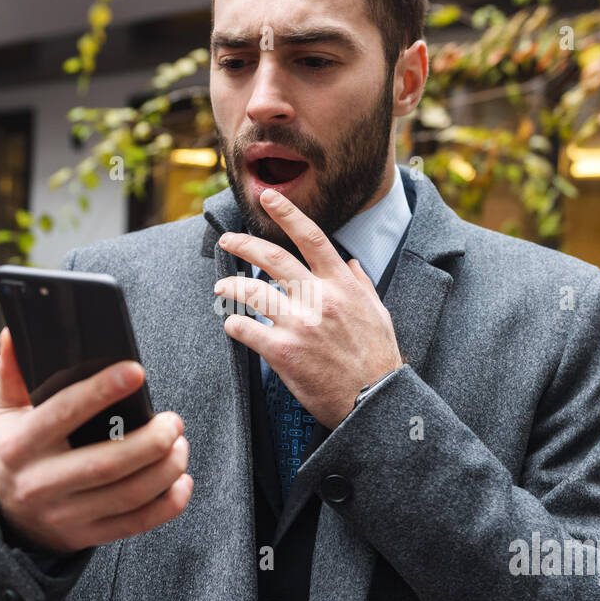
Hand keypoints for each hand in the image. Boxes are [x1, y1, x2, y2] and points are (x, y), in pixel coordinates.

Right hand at [0, 327, 192, 552]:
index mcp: (19, 446)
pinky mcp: (88, 536)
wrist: (11, 519)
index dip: (100, 392)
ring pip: (127, 495)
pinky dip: (167, 504)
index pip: (62, 414)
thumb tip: (14, 331)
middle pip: (105, 464)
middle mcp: (40, 484)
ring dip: (165, 469)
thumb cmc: (19, 451)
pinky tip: (182, 481)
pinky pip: (135, 524)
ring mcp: (66, 515)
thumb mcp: (6, 414)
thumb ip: (11, 373)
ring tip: (180, 443)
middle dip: (149, 441)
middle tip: (174, 420)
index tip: (136, 371)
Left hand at [214, 187, 403, 429]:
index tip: (268, 199)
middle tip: (227, 240)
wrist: (374, 401)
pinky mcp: (283, 352)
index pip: (311, 237)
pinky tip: (232, 326)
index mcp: (341, 286)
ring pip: (250, 291)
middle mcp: (319, 298)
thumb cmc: (377, 359)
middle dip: (242, 243)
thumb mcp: (378, 313)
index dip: (286, 213)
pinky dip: (233, 325)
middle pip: (271, 258)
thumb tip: (349, 263)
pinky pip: (245, 329)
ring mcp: (299, 324)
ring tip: (221, 288)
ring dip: (230, 286)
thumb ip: (360, 284)